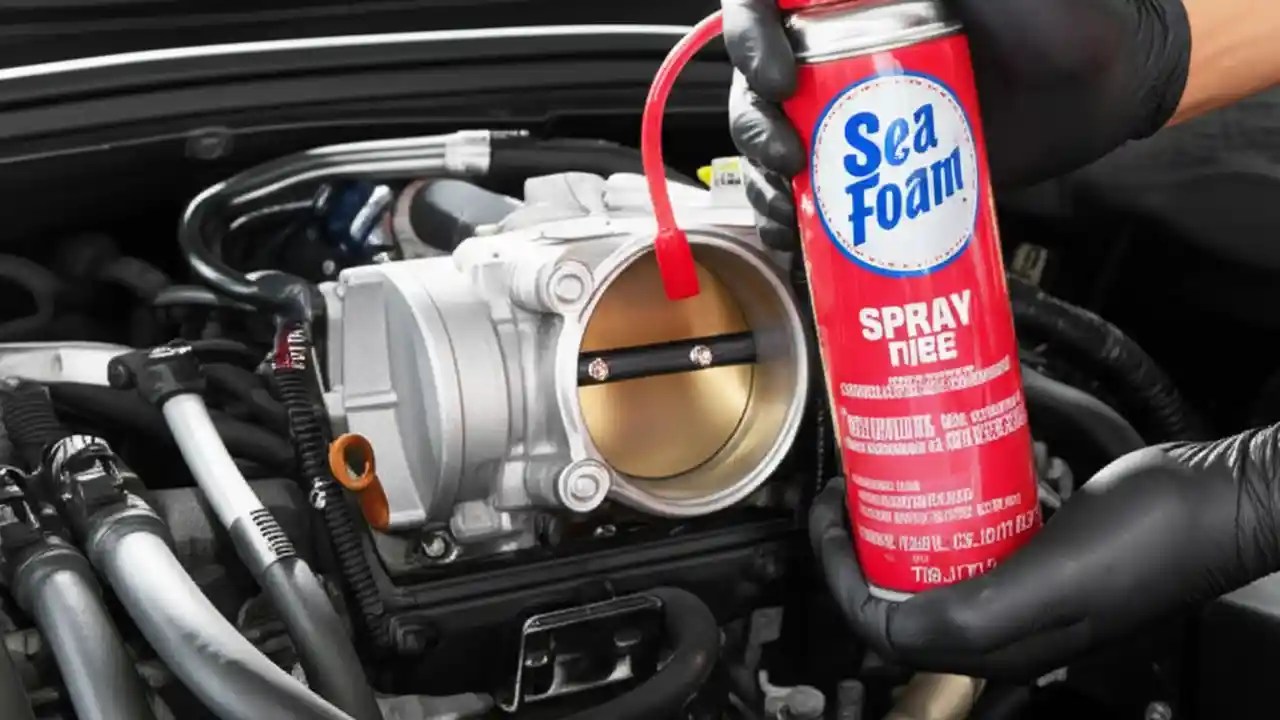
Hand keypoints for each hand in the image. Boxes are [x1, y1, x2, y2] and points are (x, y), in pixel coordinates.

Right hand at [722, 0, 1192, 249]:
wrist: (1105, 94)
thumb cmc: (1063, 19)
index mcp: (855, 3)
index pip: (765, 8)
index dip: (749, 38)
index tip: (778, 80)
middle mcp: (841, 55)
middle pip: (758, 86)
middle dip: (755, 126)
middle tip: (789, 159)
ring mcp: (855, 119)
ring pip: (774, 144)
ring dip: (763, 181)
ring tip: (791, 209)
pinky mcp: (875, 175)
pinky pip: (811, 198)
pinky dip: (789, 224)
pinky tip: (794, 238)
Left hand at [809, 425, 1279, 680]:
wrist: (1226, 498)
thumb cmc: (1158, 537)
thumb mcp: (1056, 578)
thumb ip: (974, 615)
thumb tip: (894, 626)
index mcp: (1001, 644)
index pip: (884, 626)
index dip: (839, 575)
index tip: (830, 515)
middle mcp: (1009, 625)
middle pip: (900, 598)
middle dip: (860, 546)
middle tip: (850, 491)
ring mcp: (1027, 588)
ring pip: (935, 568)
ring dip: (899, 527)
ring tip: (886, 476)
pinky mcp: (1046, 554)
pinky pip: (976, 540)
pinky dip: (949, 512)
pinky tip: (947, 474)